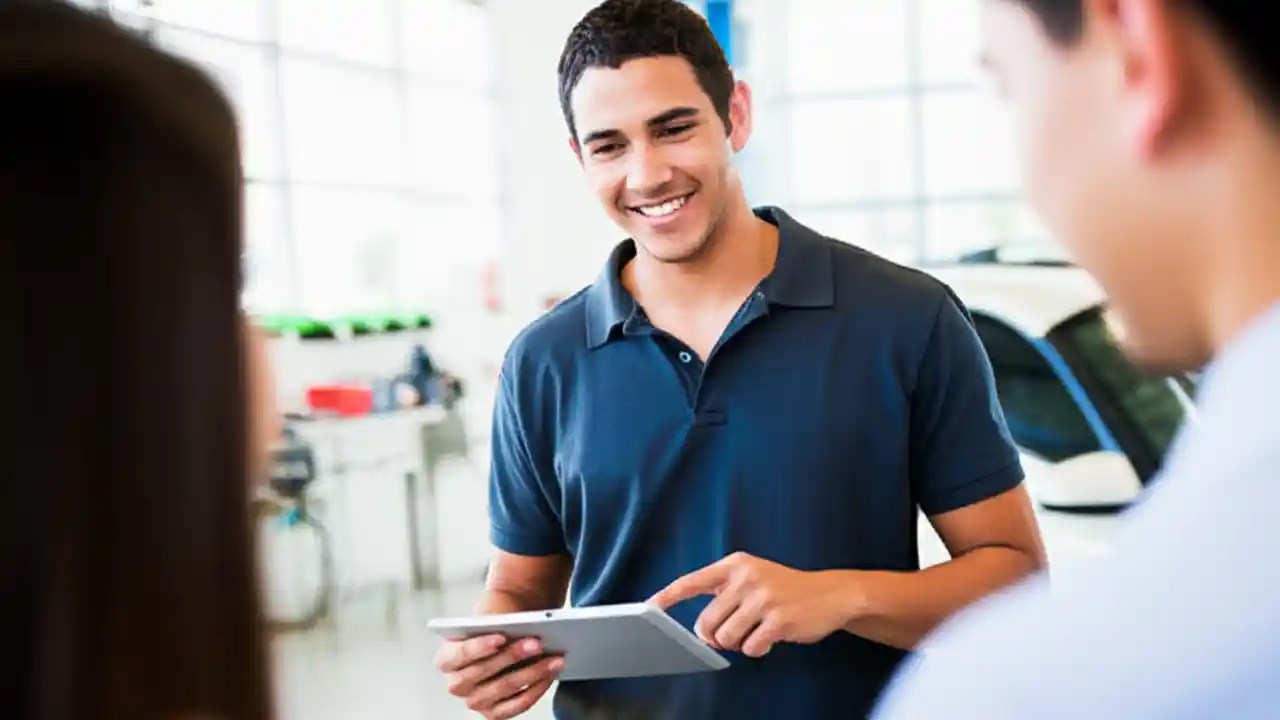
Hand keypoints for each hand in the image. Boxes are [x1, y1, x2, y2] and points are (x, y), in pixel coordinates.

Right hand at [434, 634, 563, 719]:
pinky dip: (536, 689)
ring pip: (504, 688)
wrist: (506, 631)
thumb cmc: (494, 622)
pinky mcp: (494, 713)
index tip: (501, 636)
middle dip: (513, 656)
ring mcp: (474, 701)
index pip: (461, 654)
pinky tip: (550, 675)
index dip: (480, 646)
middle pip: (484, 672)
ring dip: (532, 673)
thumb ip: (496, 621)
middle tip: (537, 643)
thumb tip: (519, 629)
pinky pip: (517, 705)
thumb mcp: (490, 615)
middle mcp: (456, 684)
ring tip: (554, 658)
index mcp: (446, 659)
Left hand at [648, 552, 855, 657]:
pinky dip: (757, 649)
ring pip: (726, 638)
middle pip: (705, 622)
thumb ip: (725, 595)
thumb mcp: (753, 577)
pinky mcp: (778, 620)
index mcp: (735, 565)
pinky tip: (771, 638)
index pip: (692, 581)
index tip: (650, 607)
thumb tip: (702, 631)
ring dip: (738, 644)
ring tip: (755, 632)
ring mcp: (762, 598)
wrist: (831, 594)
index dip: (668, 596)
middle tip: (731, 635)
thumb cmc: (785, 590)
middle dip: (714, 637)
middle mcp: (746, 578)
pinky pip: (750, 648)